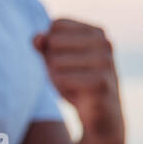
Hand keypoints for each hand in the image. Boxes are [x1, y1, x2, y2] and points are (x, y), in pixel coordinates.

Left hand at [33, 19, 123, 141]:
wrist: (101, 118)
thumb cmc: (77, 84)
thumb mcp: (56, 62)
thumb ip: (45, 46)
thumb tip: (37, 38)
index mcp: (97, 32)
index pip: (57, 25)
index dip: (52, 45)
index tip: (68, 61)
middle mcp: (104, 43)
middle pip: (54, 41)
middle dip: (53, 62)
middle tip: (70, 77)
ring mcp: (105, 62)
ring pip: (55, 61)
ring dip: (57, 78)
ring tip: (75, 86)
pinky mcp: (101, 82)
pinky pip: (61, 79)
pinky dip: (62, 89)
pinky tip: (78, 96)